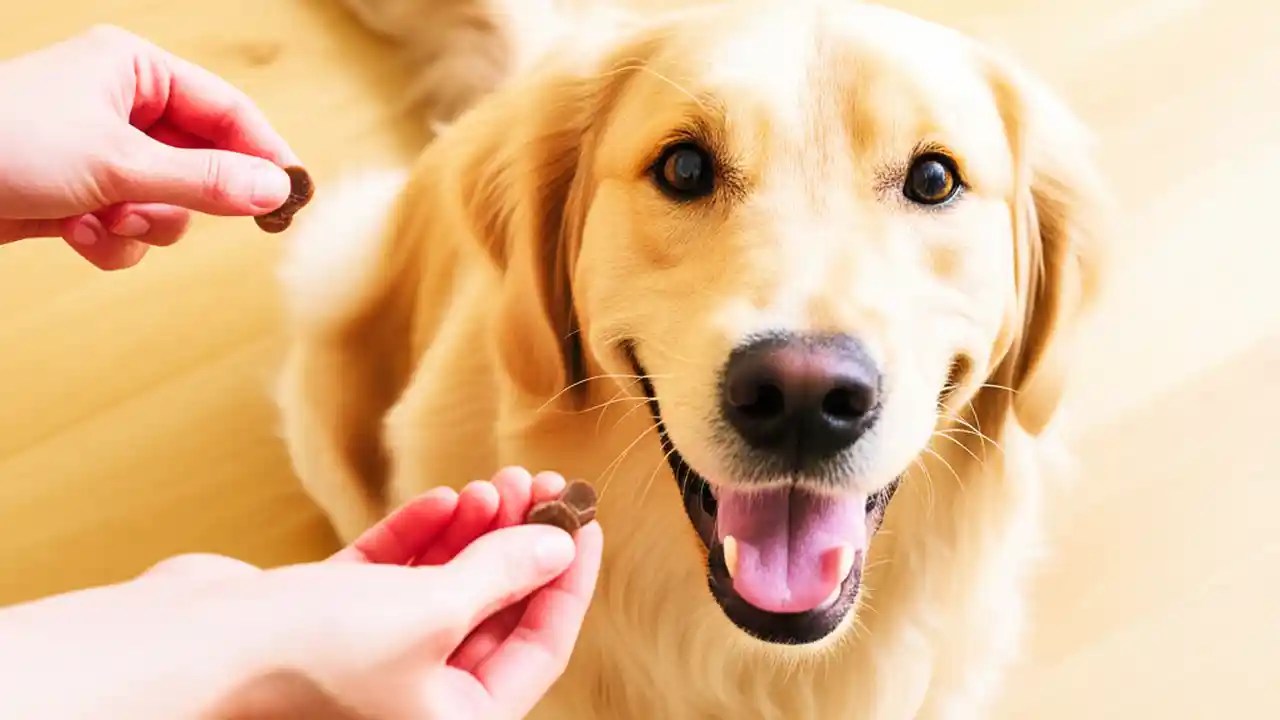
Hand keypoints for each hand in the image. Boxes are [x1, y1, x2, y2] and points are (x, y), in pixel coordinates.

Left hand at [0, 25, 298, 268]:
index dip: (263, 154)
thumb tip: (276, 190)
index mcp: (134, 70)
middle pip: (202, 164)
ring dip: (145, 225)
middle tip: (188, 216)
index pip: (227, 110)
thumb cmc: (6, 143)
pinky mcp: (80, 195)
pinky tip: (78, 235)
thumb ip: (205, 181)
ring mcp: (101, 153)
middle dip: (184, 200)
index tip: (291, 197)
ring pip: (170, 204)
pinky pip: (131, 226)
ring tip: (106, 221)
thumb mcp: (120, 163)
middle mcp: (122, 107)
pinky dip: (112, 239)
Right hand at [0, 468, 602, 719]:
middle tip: (537, 482)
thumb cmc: (315, 649)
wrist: (192, 646)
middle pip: (493, 610)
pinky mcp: (330, 621)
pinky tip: (443, 499)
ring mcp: (373, 657)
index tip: (587, 521)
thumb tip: (558, 542)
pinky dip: (420, 537)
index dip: (570, 580)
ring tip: (492, 482)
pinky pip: (394, 577)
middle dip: (517, 542)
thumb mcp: (437, 608)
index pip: (540, 646)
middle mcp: (419, 697)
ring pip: (445, 587)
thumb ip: (505, 572)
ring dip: (473, 531)